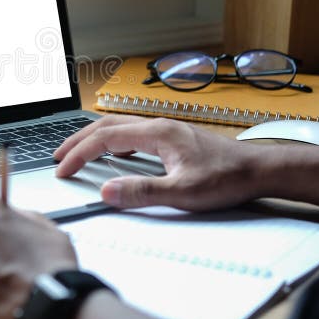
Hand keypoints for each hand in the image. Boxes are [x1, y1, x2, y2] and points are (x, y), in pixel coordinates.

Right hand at [53, 115, 259, 211]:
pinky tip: (114, 153)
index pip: (104, 138)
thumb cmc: (228, 178)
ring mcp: (166, 130)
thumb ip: (143, 191)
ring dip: (94, 138)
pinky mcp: (173, 138)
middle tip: (58, 157)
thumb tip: (107, 191)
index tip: (63, 170)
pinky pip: (133, 132)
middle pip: (106, 125)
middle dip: (78, 140)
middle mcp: (159, 125)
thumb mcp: (183, 192)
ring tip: (77, 152)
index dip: (79, 154)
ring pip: (119, 126)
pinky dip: (112, 140)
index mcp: (157, 133)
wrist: (259, 170)